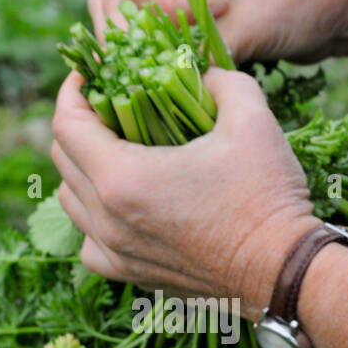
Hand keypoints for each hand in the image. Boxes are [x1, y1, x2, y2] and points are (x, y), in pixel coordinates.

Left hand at [51, 67, 320, 317]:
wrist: (284, 273)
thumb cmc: (267, 197)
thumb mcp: (251, 118)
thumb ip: (220, 80)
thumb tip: (200, 71)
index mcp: (122, 178)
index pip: (66, 125)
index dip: (72, 91)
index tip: (90, 75)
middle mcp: (108, 221)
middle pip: (63, 161)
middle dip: (79, 124)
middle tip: (109, 106)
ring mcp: (117, 254)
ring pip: (71, 202)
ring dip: (83, 170)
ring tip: (116, 151)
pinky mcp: (133, 276)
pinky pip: (90, 243)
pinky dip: (95, 219)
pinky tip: (124, 205)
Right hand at [88, 0, 347, 65]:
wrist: (342, 9)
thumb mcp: (253, 25)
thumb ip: (203, 49)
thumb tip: (158, 79)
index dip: (166, 10)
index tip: (221, 14)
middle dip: (131, 35)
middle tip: (162, 62)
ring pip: (122, 16)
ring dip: (133, 48)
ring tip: (161, 70)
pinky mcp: (183, 13)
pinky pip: (145, 35)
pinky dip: (147, 56)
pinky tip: (162, 77)